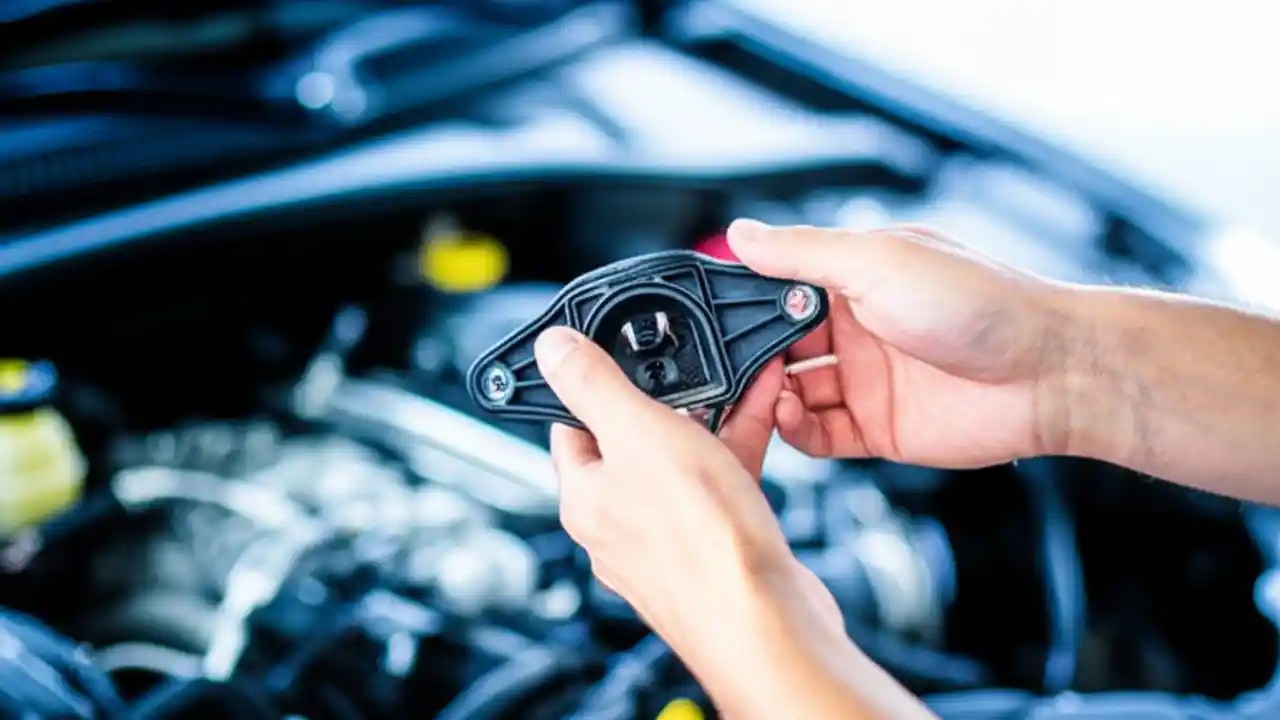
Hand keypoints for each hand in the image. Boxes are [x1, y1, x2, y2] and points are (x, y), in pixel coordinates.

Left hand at [532, 326, 846, 711]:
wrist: (769, 621)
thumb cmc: (700, 543)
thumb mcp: (638, 434)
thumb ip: (593, 384)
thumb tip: (551, 349)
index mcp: (586, 499)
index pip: (570, 426)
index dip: (590, 382)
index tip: (612, 349)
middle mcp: (620, 524)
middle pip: (631, 441)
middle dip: (665, 397)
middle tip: (687, 364)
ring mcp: (670, 539)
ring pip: (682, 461)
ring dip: (709, 418)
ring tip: (736, 380)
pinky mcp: (717, 547)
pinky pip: (721, 482)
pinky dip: (739, 447)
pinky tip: (763, 418)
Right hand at [728, 220, 1068, 467]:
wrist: (1050, 372)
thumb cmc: (980, 302)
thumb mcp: (878, 261)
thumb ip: (802, 252)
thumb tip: (740, 234)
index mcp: (854, 278)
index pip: (778, 289)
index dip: (745, 304)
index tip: (714, 318)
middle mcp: (856, 328)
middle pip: (778, 347)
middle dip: (750, 356)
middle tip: (729, 365)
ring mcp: (866, 380)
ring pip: (791, 394)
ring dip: (767, 396)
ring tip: (761, 393)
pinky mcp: (878, 429)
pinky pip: (820, 436)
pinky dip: (795, 431)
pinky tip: (790, 417)